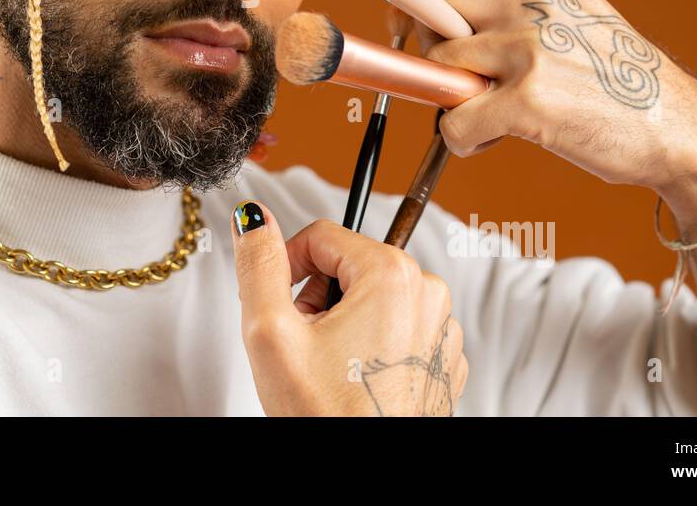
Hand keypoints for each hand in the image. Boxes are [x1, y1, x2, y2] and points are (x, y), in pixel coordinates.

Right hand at [232, 201, 466, 415]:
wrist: (362, 481)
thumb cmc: (327, 416)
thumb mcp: (270, 330)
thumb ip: (259, 263)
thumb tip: (253, 217)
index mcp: (392, 274)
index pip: (321, 235)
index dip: (288, 267)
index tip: (280, 305)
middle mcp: (428, 294)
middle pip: (350, 265)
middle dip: (318, 298)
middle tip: (303, 342)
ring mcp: (441, 329)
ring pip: (374, 298)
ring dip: (345, 322)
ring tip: (329, 366)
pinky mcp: (443, 360)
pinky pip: (399, 330)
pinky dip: (373, 346)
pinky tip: (355, 378)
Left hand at [418, 0, 696, 204]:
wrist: (678, 125)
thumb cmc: (612, 76)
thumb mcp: (565, 13)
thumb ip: (504, 9)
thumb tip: (421, 19)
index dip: (430, 19)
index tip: (427, 39)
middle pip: (428, 15)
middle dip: (429, 50)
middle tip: (454, 80)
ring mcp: (527, 49)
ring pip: (437, 71)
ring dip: (452, 102)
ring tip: (493, 114)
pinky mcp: (527, 101)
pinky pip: (453, 123)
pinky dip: (462, 140)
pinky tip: (492, 140)